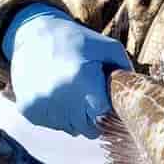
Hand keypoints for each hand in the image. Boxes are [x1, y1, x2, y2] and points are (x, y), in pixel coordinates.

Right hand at [2, 3, 131, 137]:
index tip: (107, 100)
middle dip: (94, 117)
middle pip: (89, 129)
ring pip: (71, 130)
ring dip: (76, 118)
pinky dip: (59, 116)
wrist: (32, 34)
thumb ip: (125, 71)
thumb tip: (136, 97)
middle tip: (91, 98)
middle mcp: (59, 96)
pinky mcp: (28, 110)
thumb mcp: (108, 47)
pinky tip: (57, 96)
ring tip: (73, 93)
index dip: (108, 110)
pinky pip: (53, 125)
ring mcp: (41, 105)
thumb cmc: (77, 41)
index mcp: (81, 80)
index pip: (104, 115)